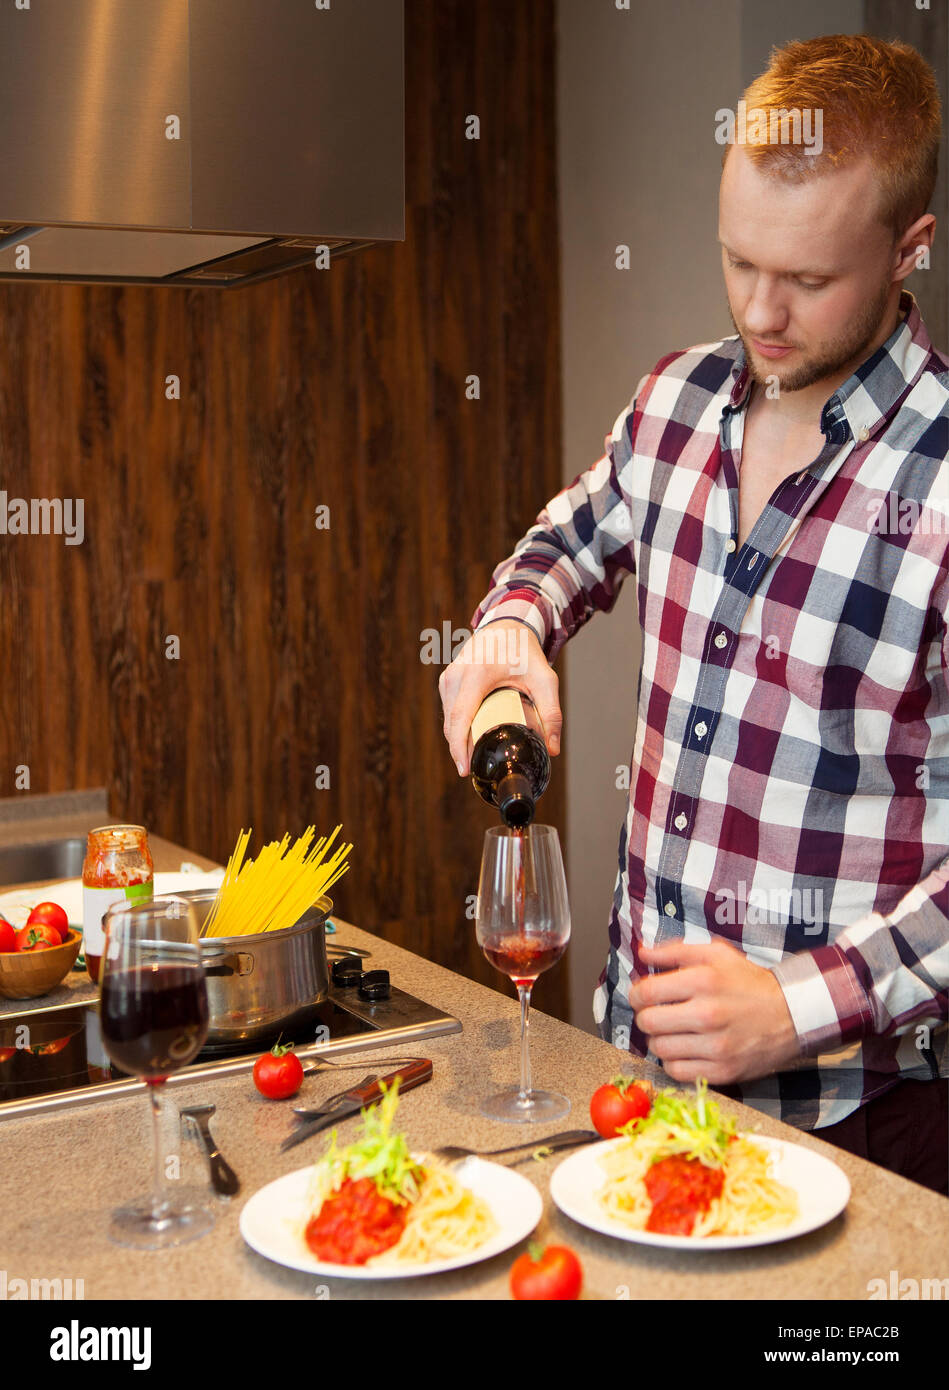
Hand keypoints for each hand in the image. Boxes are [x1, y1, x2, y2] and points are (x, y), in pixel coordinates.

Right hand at [438, 620, 562, 774]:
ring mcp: (449, 676)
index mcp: (477, 674)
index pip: (461, 717)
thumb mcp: (545, 679)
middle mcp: (457, 674)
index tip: (463, 769)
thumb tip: (552, 749)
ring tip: (476, 754)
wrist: (507, 626)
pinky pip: (449, 709)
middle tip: (475, 769)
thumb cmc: (526, 652)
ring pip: (449, 718)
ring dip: (459, 738)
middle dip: (460, 750)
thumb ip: (552, 713)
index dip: (459, 747)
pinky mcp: (447, 679)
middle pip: (452, 723)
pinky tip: (472, 735)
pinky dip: (458, 725)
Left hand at [627, 939, 800, 1083]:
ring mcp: (716, 1046)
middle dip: (646, 1016)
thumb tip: (643, 953)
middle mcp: (708, 1014)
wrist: (792, 1014)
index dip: (636, 994)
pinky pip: (677, 1071)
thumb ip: (675, 951)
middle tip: (656, 1013)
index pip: (646, 992)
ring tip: (672, 1031)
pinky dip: (674, 1061)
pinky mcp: (723, 1071)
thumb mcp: (716, 954)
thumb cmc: (750, 982)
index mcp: (704, 981)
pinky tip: (684, 1049)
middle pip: (648, 1022)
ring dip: (659, 1040)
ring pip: (659, 1049)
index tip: (641, 996)